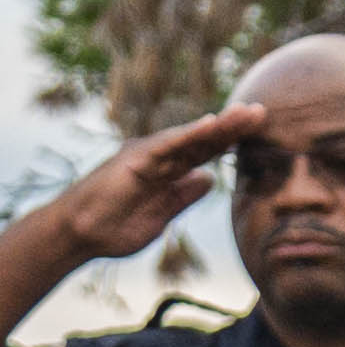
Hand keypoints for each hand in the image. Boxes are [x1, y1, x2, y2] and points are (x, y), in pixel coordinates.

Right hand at [51, 103, 266, 263]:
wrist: (79, 236)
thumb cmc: (114, 227)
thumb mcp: (162, 214)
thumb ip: (184, 196)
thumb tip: (209, 178)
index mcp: (168, 171)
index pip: (206, 153)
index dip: (231, 143)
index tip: (258, 133)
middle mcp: (159, 158)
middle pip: (203, 140)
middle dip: (232, 127)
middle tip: (262, 111)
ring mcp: (147, 156)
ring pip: (190, 137)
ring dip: (220, 125)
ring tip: (247, 113)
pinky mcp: (134, 159)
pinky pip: (167, 144)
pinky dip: (190, 134)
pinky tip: (212, 125)